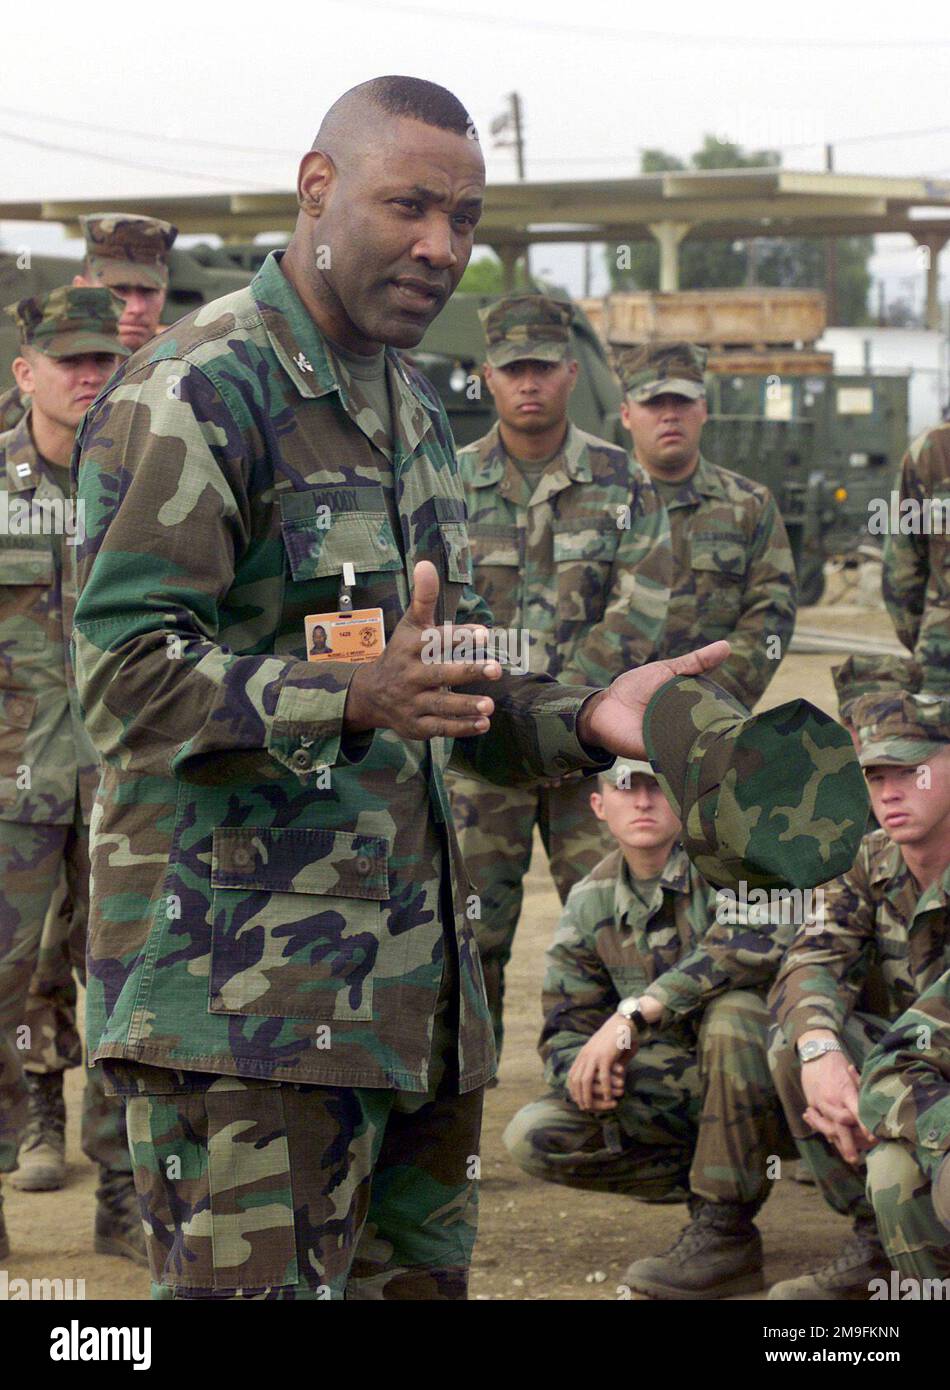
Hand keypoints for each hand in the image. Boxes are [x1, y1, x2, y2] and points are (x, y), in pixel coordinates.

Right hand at [344, 561, 501, 739]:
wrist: (370, 694)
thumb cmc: (401, 653)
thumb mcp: (410, 625)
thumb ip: (424, 597)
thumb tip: (426, 563)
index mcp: (410, 648)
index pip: (435, 640)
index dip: (459, 637)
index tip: (484, 633)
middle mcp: (410, 675)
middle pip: (440, 673)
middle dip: (468, 671)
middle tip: (496, 670)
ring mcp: (412, 702)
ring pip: (441, 704)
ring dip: (466, 706)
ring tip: (490, 705)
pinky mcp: (416, 725)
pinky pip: (440, 727)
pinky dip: (461, 727)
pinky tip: (482, 724)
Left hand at [567, 1014, 636, 1112]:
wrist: (623, 1021)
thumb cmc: (615, 1037)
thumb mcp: (602, 1051)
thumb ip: (600, 1064)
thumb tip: (602, 1079)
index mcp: (583, 1054)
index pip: (572, 1075)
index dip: (573, 1089)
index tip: (577, 1100)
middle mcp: (585, 1055)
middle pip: (576, 1080)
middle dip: (579, 1096)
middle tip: (584, 1107)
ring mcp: (594, 1056)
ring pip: (586, 1081)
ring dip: (588, 1096)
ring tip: (593, 1106)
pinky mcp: (606, 1056)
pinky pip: (603, 1077)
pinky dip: (604, 1089)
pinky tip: (608, 1098)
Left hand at [577, 642, 730, 758]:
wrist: (603, 707)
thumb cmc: (634, 688)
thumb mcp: (667, 670)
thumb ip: (695, 662)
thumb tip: (727, 646)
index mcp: (690, 707)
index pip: (716, 713)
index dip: (730, 714)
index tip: (747, 717)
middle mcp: (685, 728)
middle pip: (711, 733)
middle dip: (724, 734)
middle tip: (741, 733)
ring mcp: (673, 743)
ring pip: (698, 747)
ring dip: (709, 745)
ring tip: (729, 746)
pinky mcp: (660, 755)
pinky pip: (679, 757)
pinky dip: (688, 755)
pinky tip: (702, 755)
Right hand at [800, 1045, 876, 1164]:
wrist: (816, 1053)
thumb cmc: (839, 1064)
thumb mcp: (853, 1077)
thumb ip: (862, 1093)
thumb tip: (873, 1112)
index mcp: (846, 1092)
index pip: (857, 1113)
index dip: (865, 1126)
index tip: (873, 1139)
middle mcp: (833, 1099)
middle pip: (840, 1126)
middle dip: (848, 1144)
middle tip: (855, 1159)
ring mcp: (821, 1102)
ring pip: (827, 1127)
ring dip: (836, 1142)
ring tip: (844, 1155)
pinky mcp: (812, 1103)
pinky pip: (818, 1121)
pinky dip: (823, 1131)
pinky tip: (830, 1139)